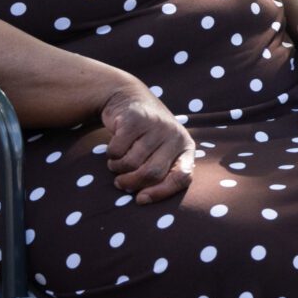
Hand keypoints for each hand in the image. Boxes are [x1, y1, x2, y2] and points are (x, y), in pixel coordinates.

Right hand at [101, 85, 196, 204]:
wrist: (130, 98)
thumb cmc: (146, 135)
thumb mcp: (161, 151)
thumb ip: (160, 172)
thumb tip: (142, 199)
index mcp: (186, 147)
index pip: (182, 177)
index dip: (161, 192)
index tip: (140, 199)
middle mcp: (175, 135)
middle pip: (152, 173)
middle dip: (131, 183)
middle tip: (120, 183)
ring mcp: (156, 126)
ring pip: (132, 164)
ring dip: (118, 168)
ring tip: (117, 162)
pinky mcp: (135, 119)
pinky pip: (117, 151)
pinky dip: (111, 155)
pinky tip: (114, 148)